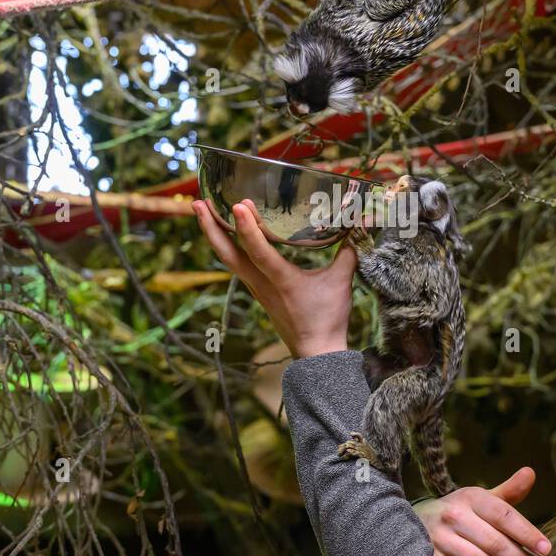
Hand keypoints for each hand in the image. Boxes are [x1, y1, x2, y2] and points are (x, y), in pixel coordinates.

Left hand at [192, 198, 357, 358]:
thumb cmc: (327, 319)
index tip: (238, 206)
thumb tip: (358, 225)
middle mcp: (262, 284)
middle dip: (211, 227)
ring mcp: (256, 288)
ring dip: (214, 234)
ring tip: (203, 210)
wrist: (316, 352)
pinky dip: (227, 246)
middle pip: (227, 254)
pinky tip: (226, 235)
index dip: (247, 229)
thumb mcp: (340, 283)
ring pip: (228, 259)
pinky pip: (237, 265)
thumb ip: (348, 252)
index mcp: (281, 281)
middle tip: (197, 203)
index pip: (259, 253)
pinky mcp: (258, 291)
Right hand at [413, 467, 552, 555]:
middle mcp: (454, 515)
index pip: (504, 515)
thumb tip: (530, 473)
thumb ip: (509, 492)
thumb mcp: (482, 498)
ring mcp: (442, 538)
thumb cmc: (462, 511)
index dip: (527, 533)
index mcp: (471, 497)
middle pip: (495, 542)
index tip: (546, 548)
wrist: (420, 521)